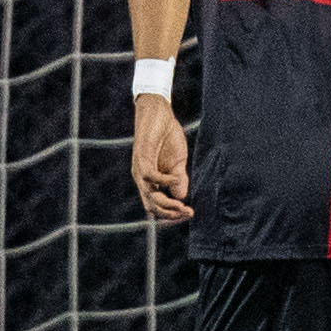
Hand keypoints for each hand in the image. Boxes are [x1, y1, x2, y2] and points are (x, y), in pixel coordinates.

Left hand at [131, 95, 192, 220]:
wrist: (159, 115)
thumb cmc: (167, 138)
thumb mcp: (178, 163)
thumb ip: (179, 181)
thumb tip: (182, 199)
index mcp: (150, 182)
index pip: (157, 206)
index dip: (171, 214)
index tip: (190, 213)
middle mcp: (142, 179)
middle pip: (152, 206)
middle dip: (170, 214)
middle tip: (188, 213)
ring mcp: (140, 169)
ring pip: (150, 196)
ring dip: (167, 204)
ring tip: (184, 205)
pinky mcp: (142, 158)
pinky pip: (151, 177)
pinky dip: (165, 181)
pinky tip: (178, 178)